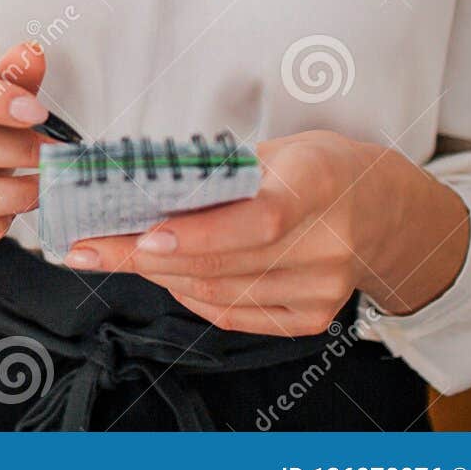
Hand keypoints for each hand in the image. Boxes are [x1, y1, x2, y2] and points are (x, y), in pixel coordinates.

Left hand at [62, 129, 470, 335]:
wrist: (384, 213)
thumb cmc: (319, 169)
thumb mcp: (279, 150)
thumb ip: (220, 174)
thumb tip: (140, 189)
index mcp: (319, 185)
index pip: (256, 219)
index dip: (197, 235)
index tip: (141, 237)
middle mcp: (327, 245)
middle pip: (224, 264)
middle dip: (143, 257)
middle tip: (87, 246)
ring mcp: (322, 289)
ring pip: (219, 293)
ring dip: (156, 276)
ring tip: (110, 255)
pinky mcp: (311, 319)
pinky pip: (232, 315)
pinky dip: (188, 294)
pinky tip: (161, 274)